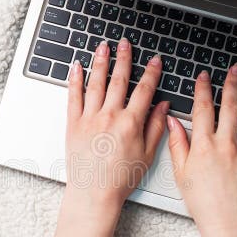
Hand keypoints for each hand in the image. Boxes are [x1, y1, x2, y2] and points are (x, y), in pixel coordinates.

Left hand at [65, 38, 169, 213]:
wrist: (94, 193)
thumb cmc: (120, 179)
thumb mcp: (147, 155)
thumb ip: (156, 128)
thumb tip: (163, 106)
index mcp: (130, 124)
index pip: (144, 91)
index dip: (151, 73)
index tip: (155, 60)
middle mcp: (110, 117)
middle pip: (119, 80)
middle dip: (124, 59)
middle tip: (125, 43)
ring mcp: (90, 119)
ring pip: (96, 83)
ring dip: (100, 62)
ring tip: (103, 46)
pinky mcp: (73, 124)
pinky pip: (73, 96)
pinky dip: (75, 80)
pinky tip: (77, 67)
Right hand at [166, 62, 236, 236]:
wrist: (229, 223)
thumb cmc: (203, 202)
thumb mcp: (181, 173)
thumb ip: (177, 144)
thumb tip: (172, 121)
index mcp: (203, 147)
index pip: (203, 109)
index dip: (203, 90)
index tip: (204, 77)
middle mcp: (226, 145)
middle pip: (230, 106)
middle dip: (232, 84)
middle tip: (236, 69)